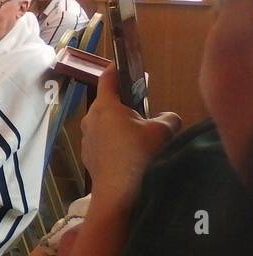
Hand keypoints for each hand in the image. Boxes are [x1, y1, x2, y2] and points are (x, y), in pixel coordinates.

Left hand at [80, 64, 180, 206]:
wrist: (119, 190)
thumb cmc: (139, 154)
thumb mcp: (162, 132)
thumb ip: (169, 118)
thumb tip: (169, 117)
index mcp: (106, 106)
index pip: (108, 79)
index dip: (116, 70)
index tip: (122, 65)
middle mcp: (91, 117)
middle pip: (108, 103)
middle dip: (124, 105)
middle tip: (143, 112)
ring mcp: (86, 137)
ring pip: (104, 124)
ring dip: (119, 126)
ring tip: (138, 138)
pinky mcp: (87, 154)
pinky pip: (102, 141)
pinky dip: (113, 143)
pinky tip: (128, 155)